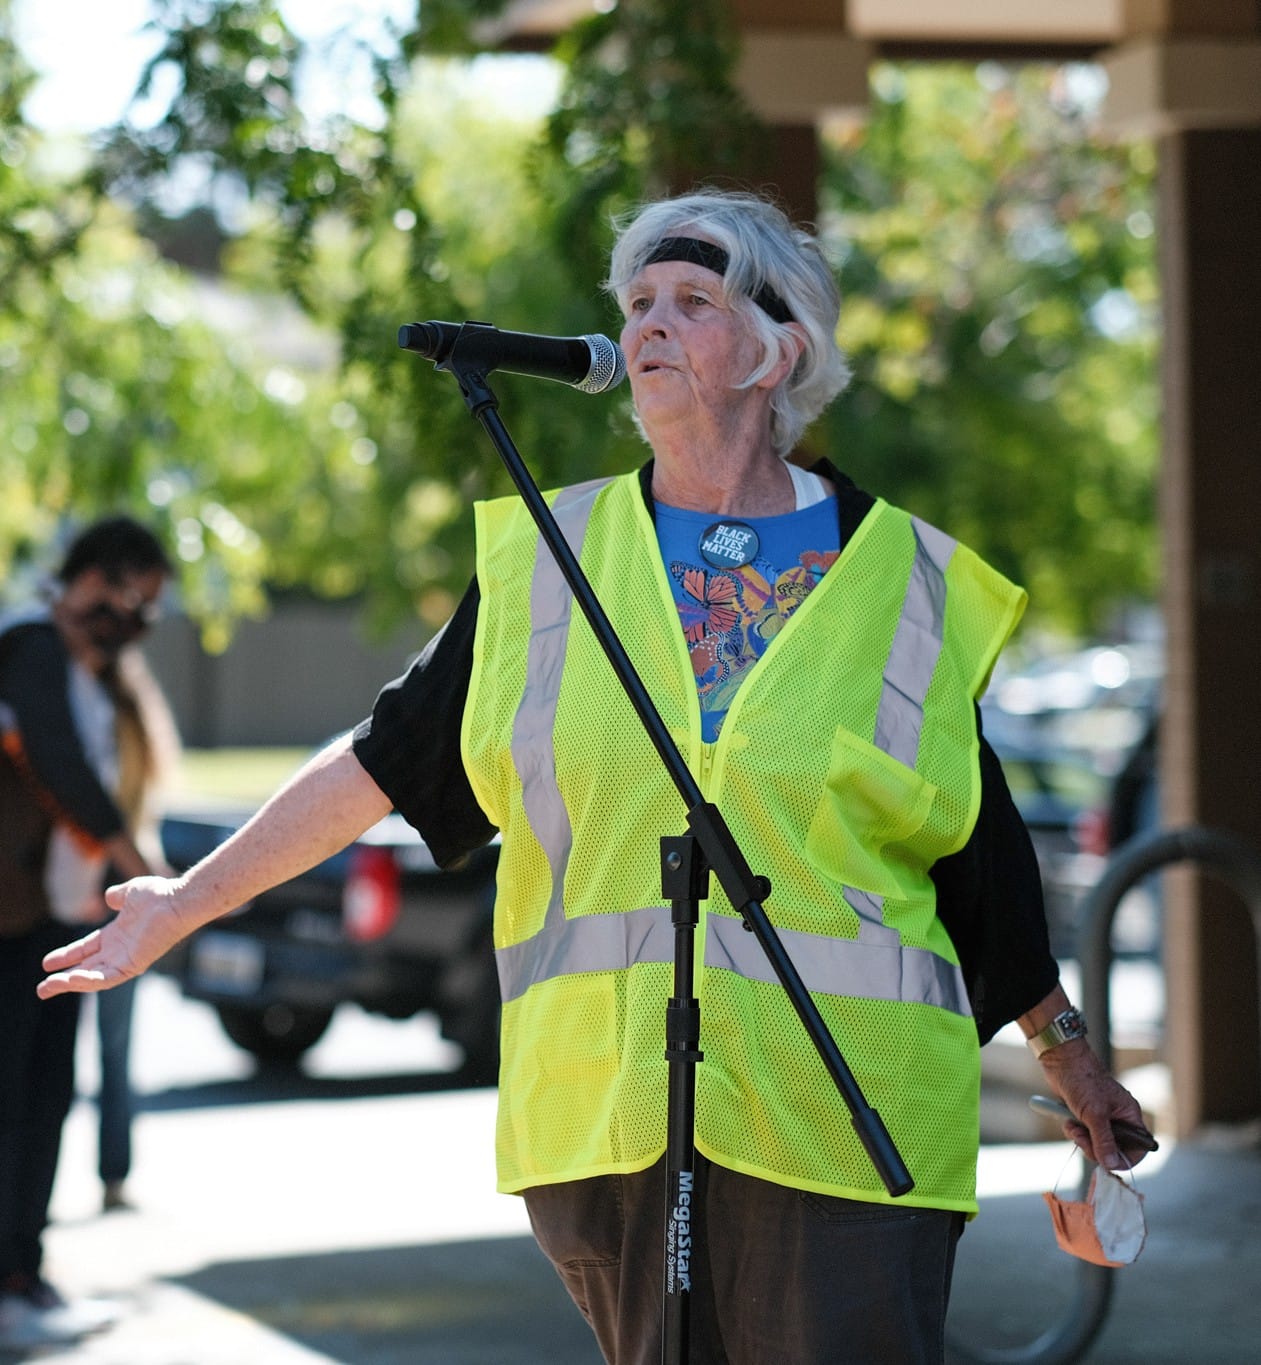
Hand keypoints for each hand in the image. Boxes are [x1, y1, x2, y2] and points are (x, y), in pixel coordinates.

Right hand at [38, 876, 192, 998]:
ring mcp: (126, 959)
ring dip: (70, 983)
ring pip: (93, 978)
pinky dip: (89, 981)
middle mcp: (119, 950)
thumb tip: (109, 898)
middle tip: (41, 989)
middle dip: (62, 979)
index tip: (46, 963)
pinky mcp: (133, 965)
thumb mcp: (130, 893)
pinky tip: (71, 979)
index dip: (66, 956)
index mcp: (116, 936)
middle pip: (86, 969)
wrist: (176, 900)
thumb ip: (118, 896)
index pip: (86, 950)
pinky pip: (107, 978)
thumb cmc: (159, 895)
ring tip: (48, 988)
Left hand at [1037, 1038, 1156, 1169]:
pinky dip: (1075, 1132)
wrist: (1061, 1062)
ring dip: (1082, 1139)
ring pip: (1096, 1144)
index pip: (1138, 1147)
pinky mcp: (1086, 1117)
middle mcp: (1119, 1119)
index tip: (1108, 1162)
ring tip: (1073, 1126)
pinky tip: (1068, 1122)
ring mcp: (1102, 1118)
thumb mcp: (1095, 1114)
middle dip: (1096, 1148)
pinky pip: (1084, 1135)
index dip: (1126, 1159)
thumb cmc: (1082, 1080)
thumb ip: (1104, 1140)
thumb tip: (1111, 1163)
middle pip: (1114, 1150)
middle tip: (1081, 1138)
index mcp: (1129, 1116)